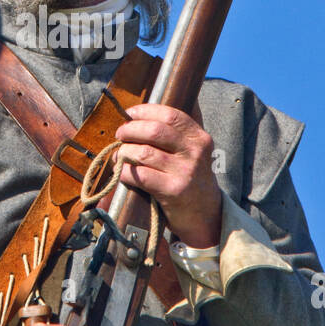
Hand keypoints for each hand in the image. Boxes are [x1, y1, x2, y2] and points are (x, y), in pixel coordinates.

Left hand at [113, 103, 222, 247]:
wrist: (205, 214)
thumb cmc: (190, 179)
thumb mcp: (193, 153)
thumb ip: (174, 135)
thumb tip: (137, 117)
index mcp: (199, 138)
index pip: (171, 115)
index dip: (146, 111)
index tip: (130, 113)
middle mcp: (195, 152)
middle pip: (154, 131)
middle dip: (130, 130)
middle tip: (120, 135)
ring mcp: (185, 172)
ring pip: (143, 152)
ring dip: (124, 152)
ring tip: (119, 155)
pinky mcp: (173, 191)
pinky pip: (140, 175)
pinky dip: (125, 172)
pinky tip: (123, 172)